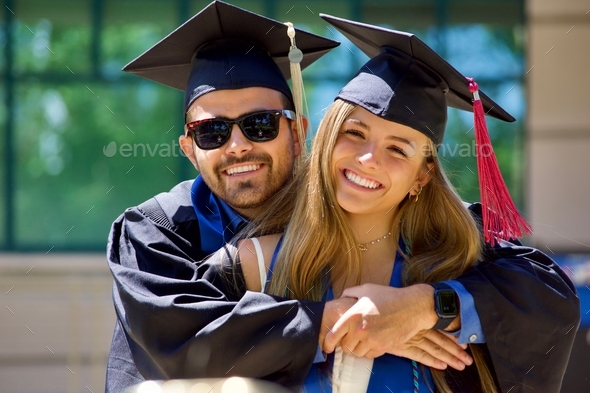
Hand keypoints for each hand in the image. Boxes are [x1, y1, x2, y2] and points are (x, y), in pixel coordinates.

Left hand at [322, 283, 471, 369]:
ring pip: (356, 353)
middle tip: (349, 337)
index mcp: (352, 316)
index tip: (326, 346)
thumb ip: (349, 293)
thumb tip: (340, 299)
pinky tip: (372, 340)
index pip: (332, 335)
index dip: (327, 343)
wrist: (412, 307)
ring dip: (357, 347)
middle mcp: (360, 330)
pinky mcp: (383, 347)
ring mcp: (372, 340)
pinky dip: (368, 350)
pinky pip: (369, 355)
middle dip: (345, 343)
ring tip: (362, 338)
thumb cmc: (389, 296)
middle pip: (344, 347)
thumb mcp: (366, 289)